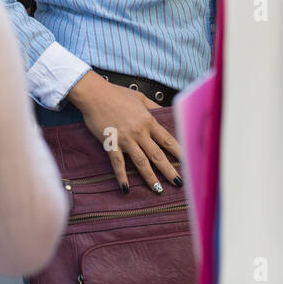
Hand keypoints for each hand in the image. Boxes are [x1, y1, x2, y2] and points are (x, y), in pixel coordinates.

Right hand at [67, 71, 181, 193]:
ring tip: (158, 190)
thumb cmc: (117, 94)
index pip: (167, 140)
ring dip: (150, 177)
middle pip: (158, 155)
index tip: (188, 162)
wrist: (95, 95)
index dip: (179, 152)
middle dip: (169, 170)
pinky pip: (118, 163)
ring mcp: (125, 139)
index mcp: (148, 121)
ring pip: (141, 162)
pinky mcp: (111, 144)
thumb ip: (153, 106)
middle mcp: (139, 132)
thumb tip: (164, 112)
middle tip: (178, 183)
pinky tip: (126, 188)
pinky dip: (122, 176)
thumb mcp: (140, 97)